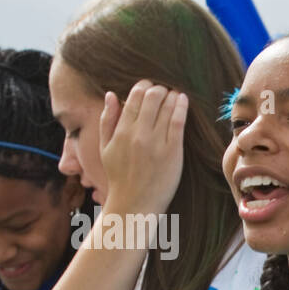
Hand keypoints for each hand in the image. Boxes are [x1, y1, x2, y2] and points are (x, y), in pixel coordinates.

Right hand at [98, 80, 188, 214]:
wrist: (134, 204)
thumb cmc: (119, 176)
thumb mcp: (105, 148)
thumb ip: (107, 120)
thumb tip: (111, 94)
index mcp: (121, 131)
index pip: (135, 97)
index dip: (144, 86)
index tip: (150, 85)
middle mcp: (138, 134)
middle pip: (152, 98)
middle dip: (159, 89)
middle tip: (164, 89)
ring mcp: (156, 143)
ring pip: (166, 107)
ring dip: (172, 95)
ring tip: (175, 94)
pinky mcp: (172, 152)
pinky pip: (178, 122)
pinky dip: (181, 107)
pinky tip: (183, 100)